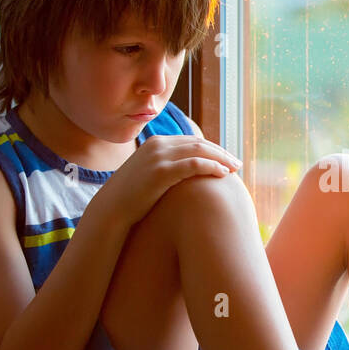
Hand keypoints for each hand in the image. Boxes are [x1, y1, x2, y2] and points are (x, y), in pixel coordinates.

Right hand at [92, 134, 241, 231]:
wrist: (112, 208)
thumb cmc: (132, 198)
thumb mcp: (149, 176)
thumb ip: (166, 169)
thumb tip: (185, 175)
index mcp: (156, 143)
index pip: (192, 140)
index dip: (212, 149)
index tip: (227, 159)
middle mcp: (158, 145)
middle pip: (199, 143)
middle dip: (221, 152)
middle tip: (237, 163)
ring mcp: (159, 156)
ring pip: (200, 151)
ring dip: (221, 159)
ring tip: (235, 169)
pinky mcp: (161, 171)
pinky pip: (194, 164)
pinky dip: (211, 166)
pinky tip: (223, 174)